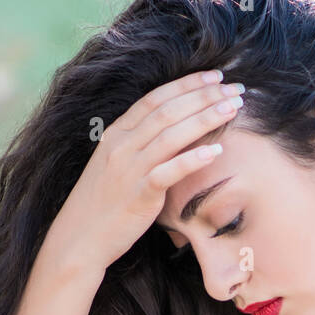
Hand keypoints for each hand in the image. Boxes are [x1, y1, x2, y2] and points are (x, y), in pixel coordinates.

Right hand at [42, 69, 244, 279]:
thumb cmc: (102, 205)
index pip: (156, 98)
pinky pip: (169, 172)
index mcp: (116, 133)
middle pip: (168, 111)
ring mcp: (129, 169)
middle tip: (235, 88)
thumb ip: (138, 146)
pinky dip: (193, 159)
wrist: (80, 238)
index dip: (187, 84)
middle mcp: (122, 145)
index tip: (215, 76)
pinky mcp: (138, 195)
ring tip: (233, 109)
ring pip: (172, 135)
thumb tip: (171, 132)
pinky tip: (217, 151)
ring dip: (205, 118)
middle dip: (204, 95)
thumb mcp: (115, 165)